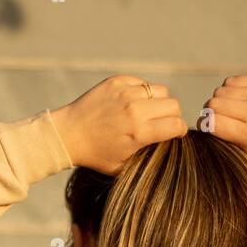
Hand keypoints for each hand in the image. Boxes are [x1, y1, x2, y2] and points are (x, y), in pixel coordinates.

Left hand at [51, 75, 186, 173]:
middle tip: (160, 122)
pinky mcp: (117, 81)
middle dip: (171, 115)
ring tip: (146, 111)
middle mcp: (135, 109)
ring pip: (160, 90)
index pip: (176, 125)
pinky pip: (142, 83)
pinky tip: (130, 103)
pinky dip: (141, 92)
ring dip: (157, 101)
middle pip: (173, 105)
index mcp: (138, 132)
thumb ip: (148, 154)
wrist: (68, 134)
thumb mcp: (123, 165)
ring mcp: (126, 93)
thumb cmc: (96, 154)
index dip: (179, 130)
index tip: (174, 133)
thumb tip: (167, 143)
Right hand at [201, 76, 246, 169]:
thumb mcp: (245, 159)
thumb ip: (224, 145)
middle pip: (212, 103)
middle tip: (218, 120)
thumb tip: (203, 131)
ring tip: (229, 110)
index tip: (207, 129)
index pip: (211, 121)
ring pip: (220, 91)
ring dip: (220, 101)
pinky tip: (237, 100)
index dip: (203, 126)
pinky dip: (230, 90)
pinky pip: (231, 81)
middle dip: (210, 112)